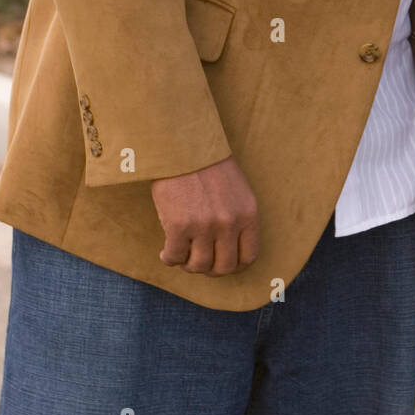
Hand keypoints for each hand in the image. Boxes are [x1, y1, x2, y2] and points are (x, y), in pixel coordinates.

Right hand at [151, 155, 259, 275]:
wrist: (182, 146)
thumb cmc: (208, 165)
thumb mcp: (237, 190)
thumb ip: (238, 217)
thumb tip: (228, 249)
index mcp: (248, 214)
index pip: (249, 256)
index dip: (234, 265)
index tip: (221, 263)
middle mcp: (229, 223)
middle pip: (223, 267)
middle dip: (210, 269)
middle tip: (197, 261)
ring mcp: (204, 226)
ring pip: (198, 266)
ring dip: (188, 265)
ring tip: (181, 255)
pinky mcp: (179, 226)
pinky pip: (174, 257)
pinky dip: (169, 258)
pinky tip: (165, 251)